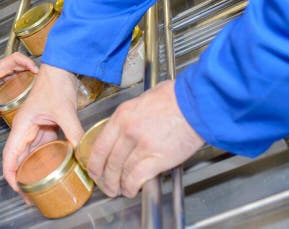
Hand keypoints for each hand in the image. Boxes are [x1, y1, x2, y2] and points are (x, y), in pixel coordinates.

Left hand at [0, 52, 37, 120]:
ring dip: (28, 70)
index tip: (34, 69)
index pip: (14, 59)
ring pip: (18, 66)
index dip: (26, 61)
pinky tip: (27, 82)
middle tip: (39, 76)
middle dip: (30, 66)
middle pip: (19, 61)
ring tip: (36, 79)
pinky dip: (23, 74)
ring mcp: (1, 71)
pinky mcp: (1, 76)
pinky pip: (15, 72)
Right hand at [2, 64, 82, 191]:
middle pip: (19, 158)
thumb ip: (73, 132)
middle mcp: (26, 128)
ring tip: (43, 185)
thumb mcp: (64, 110)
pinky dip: (48, 158)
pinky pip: (45, 146)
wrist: (62, 65)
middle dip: (23, 178)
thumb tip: (82, 153)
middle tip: (32, 195)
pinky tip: (57, 166)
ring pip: (32, 153)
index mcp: (22, 125)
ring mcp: (37, 127)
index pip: (9, 156)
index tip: (18, 189)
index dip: (11, 175)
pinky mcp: (48, 125)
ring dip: (35, 169)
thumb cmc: (54, 81)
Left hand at [87, 80, 203, 197]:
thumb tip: (124, 127)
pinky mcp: (157, 158)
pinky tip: (131, 190)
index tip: (93, 168)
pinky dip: (132, 186)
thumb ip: (131, 116)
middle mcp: (128, 131)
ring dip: (118, 184)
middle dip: (105, 177)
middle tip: (106, 185)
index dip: (94, 161)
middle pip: (110, 160)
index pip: (100, 144)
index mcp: (122, 115)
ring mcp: (141, 145)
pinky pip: (137, 176)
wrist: (195, 103)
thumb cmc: (175, 98)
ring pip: (122, 171)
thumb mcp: (143, 99)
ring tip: (118, 190)